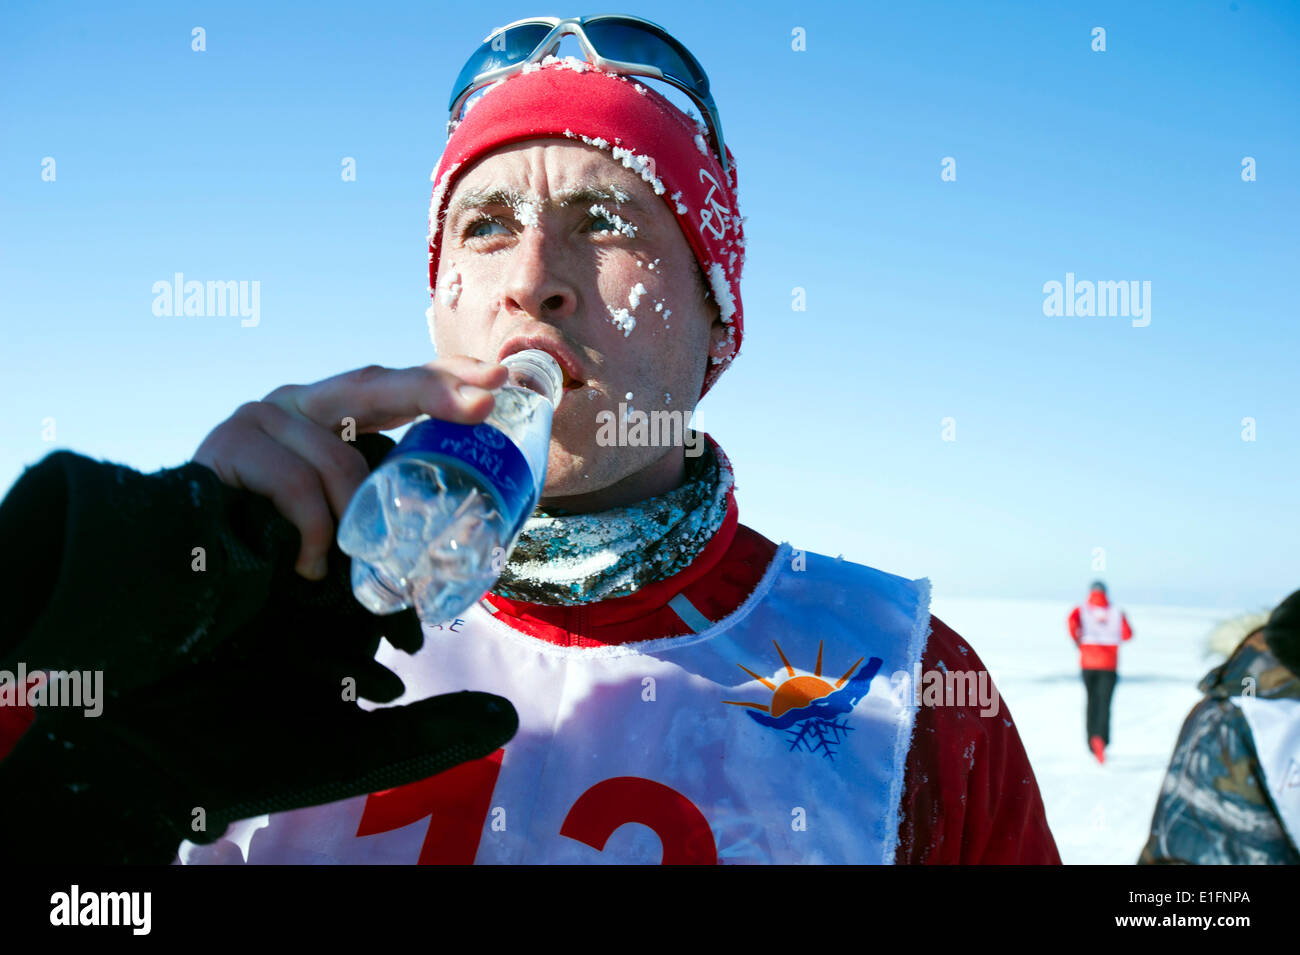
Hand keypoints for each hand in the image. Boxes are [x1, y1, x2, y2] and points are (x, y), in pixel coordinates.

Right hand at [194, 356, 508, 579]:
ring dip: (350, 522)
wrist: (182, 569)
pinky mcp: (229, 447)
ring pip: (340, 463)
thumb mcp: (337, 516)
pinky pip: (299, 490)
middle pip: (374, 386)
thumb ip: (375, 501)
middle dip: (435, 392)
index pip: (392, 386)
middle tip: (484, 403)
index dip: (444, 379)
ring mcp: (259, 419)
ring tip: (333, 562)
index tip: (499, 379)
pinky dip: (312, 537)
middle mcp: (296, 403)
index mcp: (326, 414)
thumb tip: (455, 528)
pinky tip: (303, 565)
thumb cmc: (272, 545)